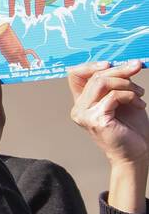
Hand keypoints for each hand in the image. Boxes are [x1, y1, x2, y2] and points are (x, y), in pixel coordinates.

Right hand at [68, 60, 148, 174]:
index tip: (111, 63)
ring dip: (126, 83)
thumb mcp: (122, 97)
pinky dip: (130, 96)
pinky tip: (139, 104)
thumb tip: (127, 63)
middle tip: (137, 67)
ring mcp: (85, 115)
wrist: (137, 151)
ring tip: (140, 93)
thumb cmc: (131, 126)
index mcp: (82, 102)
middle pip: (95, 76)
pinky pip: (113, 96)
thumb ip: (117, 82)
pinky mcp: (96, 120)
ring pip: (102, 83)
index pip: (75, 74)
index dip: (91, 65)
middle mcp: (79, 109)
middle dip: (120, 70)